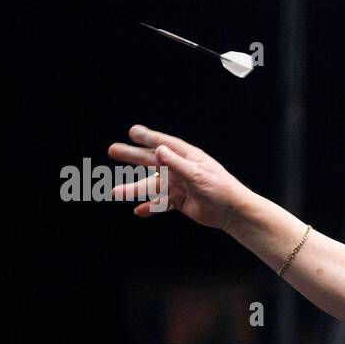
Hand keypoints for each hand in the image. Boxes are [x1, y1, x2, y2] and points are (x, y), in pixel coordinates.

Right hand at [108, 124, 248, 230]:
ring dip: (134, 189)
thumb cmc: (220, 189)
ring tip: (115, 192)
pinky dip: (150, 207)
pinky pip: (161, 203)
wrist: (232, 212)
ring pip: (152, 185)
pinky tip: (139, 211)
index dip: (147, 137)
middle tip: (112, 150)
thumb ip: (176, 163)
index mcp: (187, 157)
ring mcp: (179, 185)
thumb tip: (158, 149)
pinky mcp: (180, 201)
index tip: (132, 132)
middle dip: (132, 156)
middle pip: (151, 161)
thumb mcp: (197, 174)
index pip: (163, 144)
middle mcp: (180, 169)